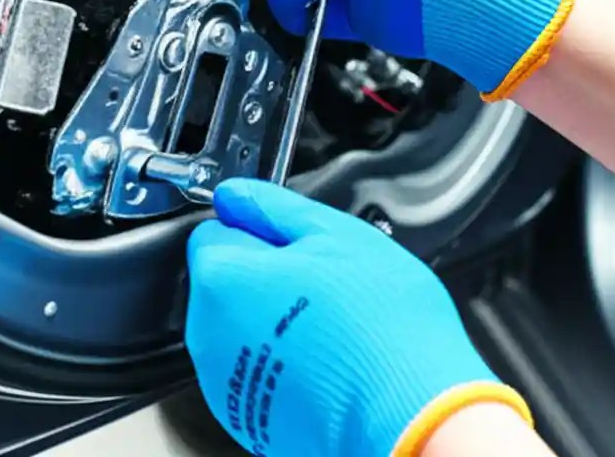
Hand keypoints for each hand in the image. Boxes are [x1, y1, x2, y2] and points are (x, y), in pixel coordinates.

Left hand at [185, 179, 523, 455]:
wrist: (407, 416)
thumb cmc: (380, 328)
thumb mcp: (334, 235)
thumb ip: (273, 207)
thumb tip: (235, 195)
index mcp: (221, 280)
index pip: (216, 229)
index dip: (259, 229)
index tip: (294, 241)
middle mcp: (208, 336)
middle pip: (227, 283)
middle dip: (267, 276)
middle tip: (324, 284)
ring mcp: (225, 383)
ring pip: (243, 330)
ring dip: (276, 323)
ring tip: (333, 328)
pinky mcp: (249, 418)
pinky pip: (258, 374)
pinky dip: (285, 366)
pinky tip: (329, 363)